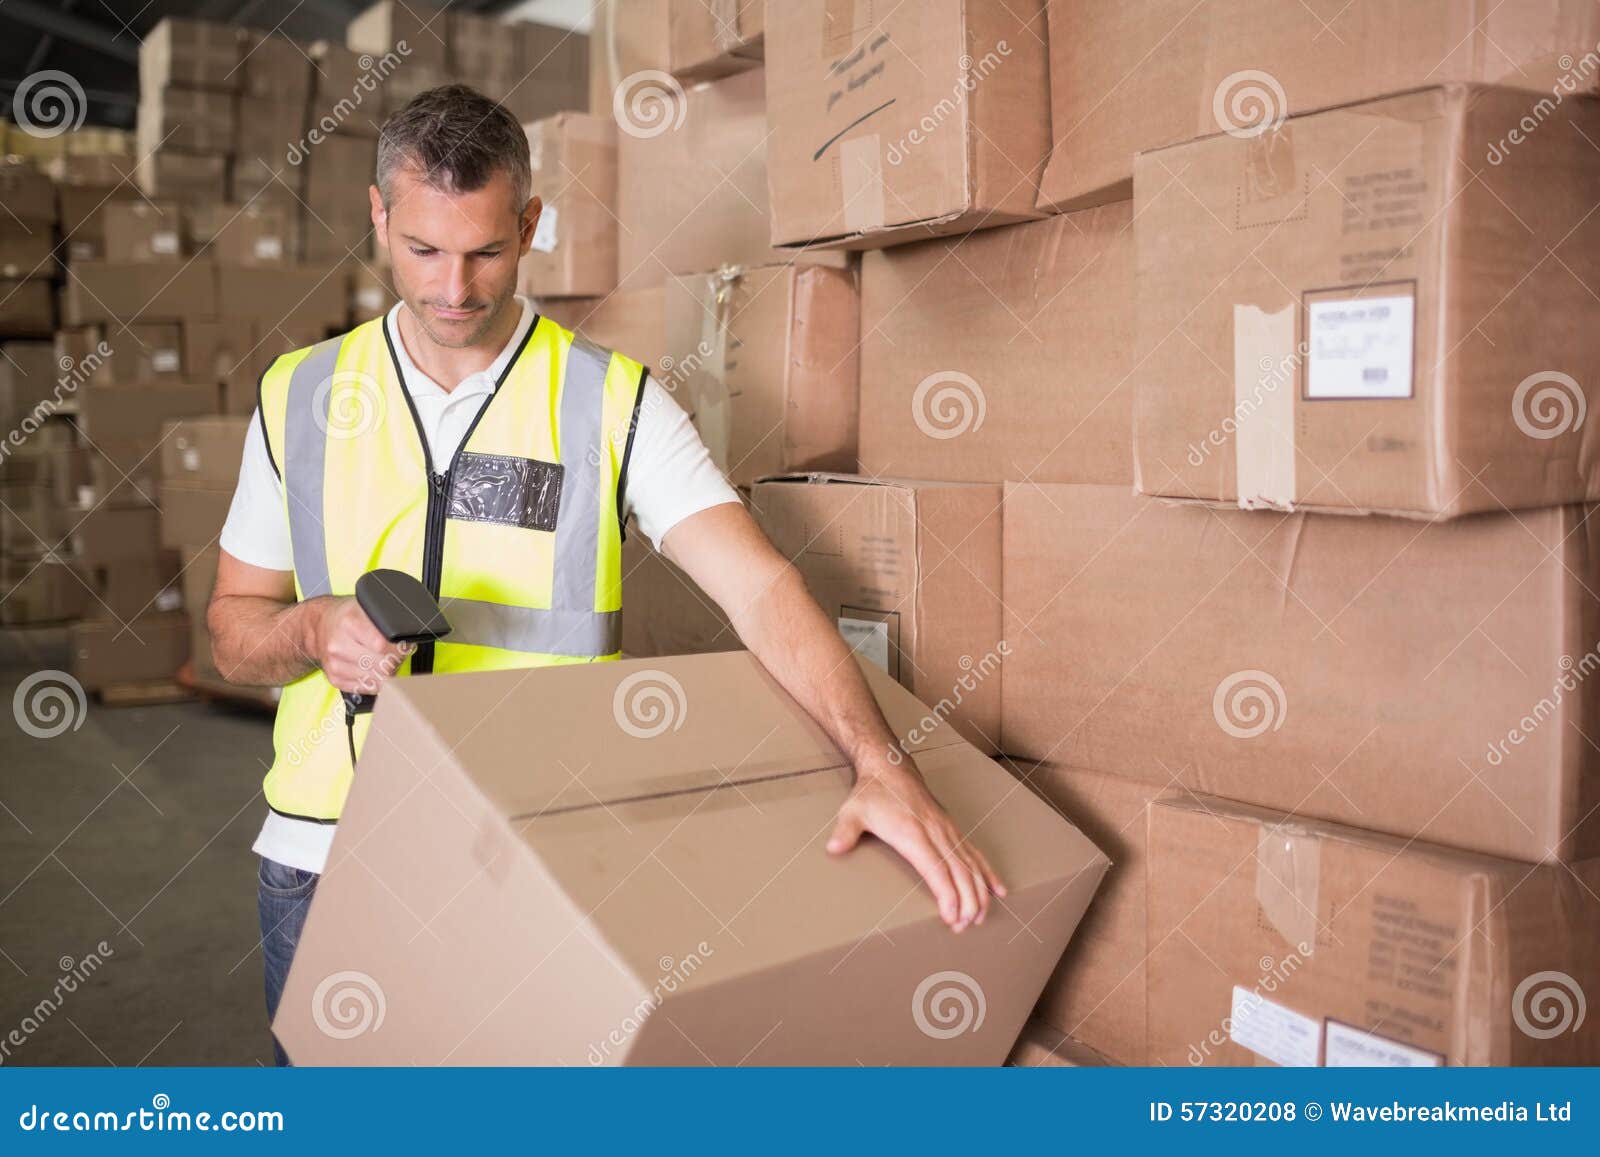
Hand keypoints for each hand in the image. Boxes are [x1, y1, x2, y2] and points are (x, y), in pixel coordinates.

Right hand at [309, 596, 412, 694]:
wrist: (320, 624)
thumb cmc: (349, 616)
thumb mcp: (367, 607)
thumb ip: (387, 619)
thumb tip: (410, 633)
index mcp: (349, 623)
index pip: (383, 646)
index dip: (399, 648)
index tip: (404, 645)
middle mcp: (339, 645)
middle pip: (382, 666)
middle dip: (396, 661)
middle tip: (396, 652)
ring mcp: (335, 664)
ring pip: (377, 680)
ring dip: (387, 672)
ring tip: (383, 658)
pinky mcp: (334, 679)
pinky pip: (367, 688)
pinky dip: (376, 681)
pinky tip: (373, 667)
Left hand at [826, 760, 1005, 932]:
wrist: (890, 766)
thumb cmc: (871, 793)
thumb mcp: (852, 811)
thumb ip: (845, 832)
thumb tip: (833, 848)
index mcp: (913, 832)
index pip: (936, 868)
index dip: (947, 894)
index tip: (952, 917)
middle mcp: (936, 832)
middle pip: (959, 872)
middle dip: (966, 902)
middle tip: (962, 928)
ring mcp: (947, 830)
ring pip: (971, 865)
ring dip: (979, 893)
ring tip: (979, 918)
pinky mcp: (952, 828)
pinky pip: (975, 853)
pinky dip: (988, 873)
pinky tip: (998, 890)